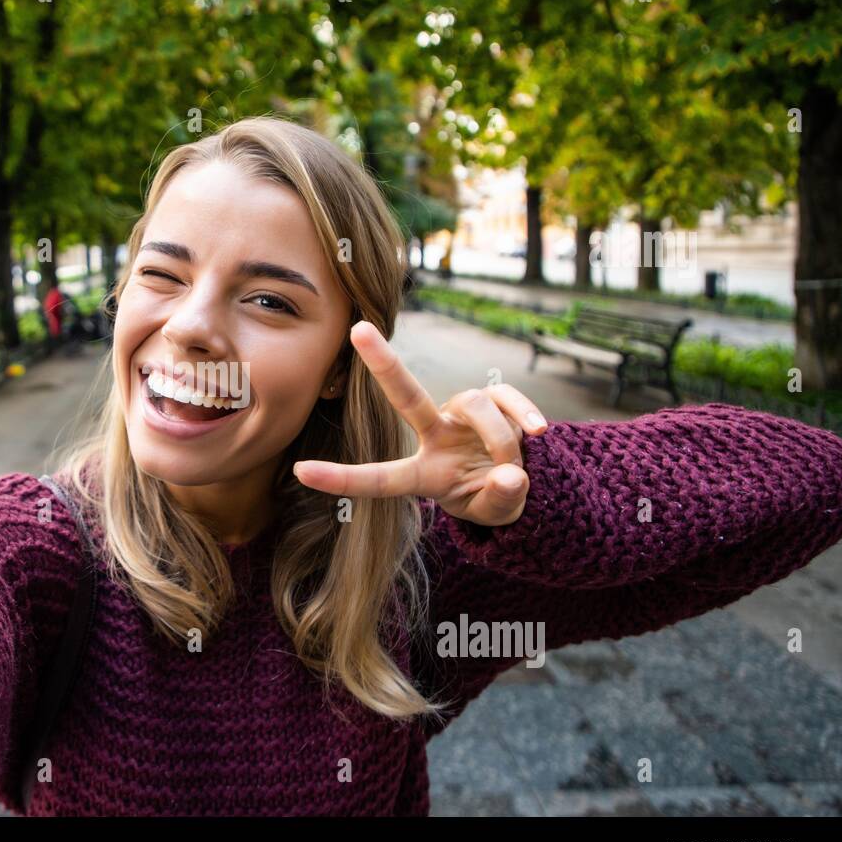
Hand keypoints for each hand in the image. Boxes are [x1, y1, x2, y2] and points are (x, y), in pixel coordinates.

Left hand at [293, 321, 549, 526]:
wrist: (522, 481)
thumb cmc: (493, 498)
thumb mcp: (495, 512)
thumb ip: (500, 501)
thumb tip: (511, 476)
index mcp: (423, 473)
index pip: (379, 478)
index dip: (343, 478)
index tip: (302, 471)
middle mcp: (435, 435)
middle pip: (406, 396)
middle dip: (383, 362)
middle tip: (358, 329)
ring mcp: (463, 414)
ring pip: (476, 407)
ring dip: (501, 440)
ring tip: (515, 468)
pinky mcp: (495, 399)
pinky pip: (507, 398)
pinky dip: (525, 415)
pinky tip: (540, 431)